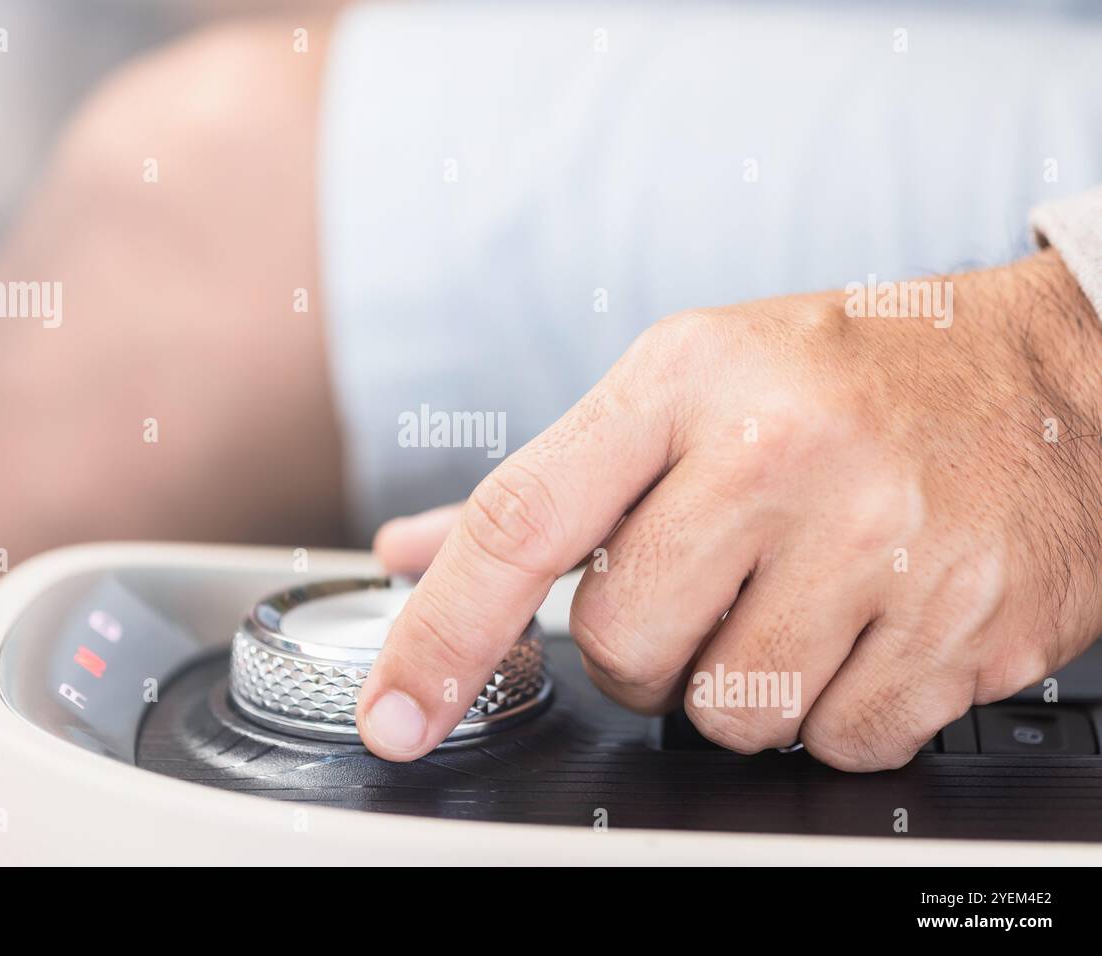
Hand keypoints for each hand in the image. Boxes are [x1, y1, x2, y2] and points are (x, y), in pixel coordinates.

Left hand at [356, 249, 1101, 769]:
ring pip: (726, 716)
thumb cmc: (849, 380)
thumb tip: (413, 548)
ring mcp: (877, 540)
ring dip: (741, 687)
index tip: (393, 713)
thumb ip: (551, 484)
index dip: (440, 634)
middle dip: (645, 652)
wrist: (1056, 375)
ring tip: (801, 599)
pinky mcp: (961, 623)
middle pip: (622, 648)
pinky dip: (836, 711)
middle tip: (711, 589)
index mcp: (685, 378)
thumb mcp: (691, 385)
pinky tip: (874, 626)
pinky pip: (838, 742)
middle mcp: (776, 451)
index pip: (521, 522)